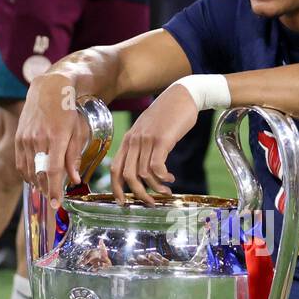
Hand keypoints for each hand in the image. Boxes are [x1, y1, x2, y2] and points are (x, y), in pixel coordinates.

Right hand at [14, 73, 90, 207]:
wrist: (48, 89)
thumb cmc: (67, 111)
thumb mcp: (77, 132)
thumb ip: (74, 157)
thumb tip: (74, 180)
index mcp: (57, 137)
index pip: (53, 171)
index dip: (54, 190)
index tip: (56, 204)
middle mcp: (39, 139)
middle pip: (40, 174)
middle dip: (47, 191)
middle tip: (54, 200)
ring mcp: (26, 139)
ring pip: (30, 171)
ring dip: (38, 184)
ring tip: (46, 191)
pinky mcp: (18, 138)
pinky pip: (21, 163)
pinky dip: (28, 175)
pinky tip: (35, 179)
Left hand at [109, 84, 197, 204]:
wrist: (183, 95)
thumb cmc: (168, 115)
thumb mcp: (148, 130)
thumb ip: (142, 147)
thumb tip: (142, 172)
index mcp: (128, 140)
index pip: (115, 169)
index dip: (116, 189)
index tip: (124, 202)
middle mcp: (134, 140)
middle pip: (127, 176)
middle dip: (138, 194)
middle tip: (150, 203)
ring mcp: (146, 140)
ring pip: (143, 174)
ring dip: (155, 188)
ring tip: (166, 191)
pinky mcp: (161, 140)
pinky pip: (156, 167)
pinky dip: (163, 178)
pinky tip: (170, 178)